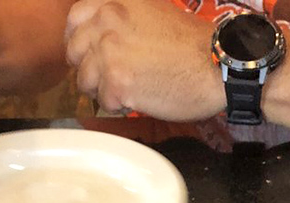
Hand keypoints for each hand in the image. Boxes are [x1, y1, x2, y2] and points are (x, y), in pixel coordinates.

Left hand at [65, 0, 223, 120]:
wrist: (214, 64)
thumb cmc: (192, 43)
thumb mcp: (152, 11)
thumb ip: (123, 16)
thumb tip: (104, 31)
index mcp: (113, 3)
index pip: (74, 20)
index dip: (78, 40)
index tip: (88, 54)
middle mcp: (106, 23)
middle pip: (74, 53)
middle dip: (88, 69)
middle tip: (109, 79)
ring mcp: (109, 54)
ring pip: (84, 81)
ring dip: (101, 90)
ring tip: (126, 91)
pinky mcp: (117, 84)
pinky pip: (104, 102)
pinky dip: (118, 106)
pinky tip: (137, 100)